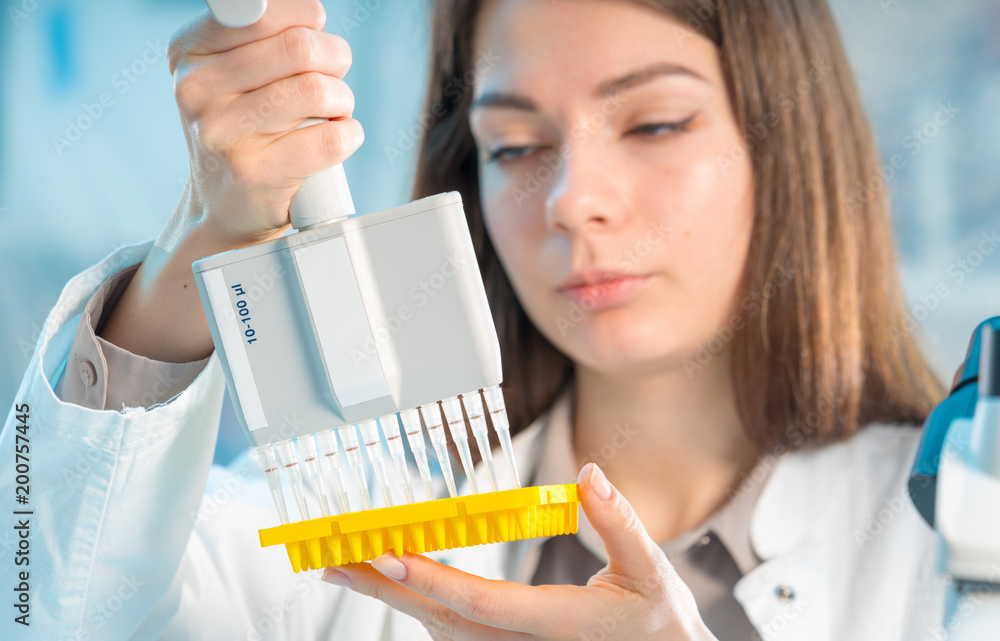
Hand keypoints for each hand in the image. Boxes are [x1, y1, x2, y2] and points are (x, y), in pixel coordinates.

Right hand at [169, 0, 361, 247]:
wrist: (225, 205)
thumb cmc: (244, 127)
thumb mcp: (234, 70)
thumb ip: (264, 32)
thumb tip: (310, 14)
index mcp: (189, 51)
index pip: (264, 9)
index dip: (306, 17)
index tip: (312, 32)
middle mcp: (196, 90)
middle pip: (301, 46)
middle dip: (334, 58)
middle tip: (332, 77)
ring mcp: (222, 136)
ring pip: (318, 90)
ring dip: (342, 100)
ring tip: (331, 112)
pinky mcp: (255, 176)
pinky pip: (331, 138)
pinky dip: (349, 135)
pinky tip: (336, 139)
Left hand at [325, 463, 716, 640]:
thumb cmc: (655, 617)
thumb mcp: (649, 569)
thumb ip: (618, 521)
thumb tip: (588, 475)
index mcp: (556, 624)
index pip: (481, 603)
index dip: (431, 580)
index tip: (387, 556)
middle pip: (440, 618)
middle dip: (384, 588)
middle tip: (332, 557)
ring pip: (438, 626)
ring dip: (389, 595)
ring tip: (343, 563)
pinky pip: (449, 627)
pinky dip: (414, 602)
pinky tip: (390, 580)